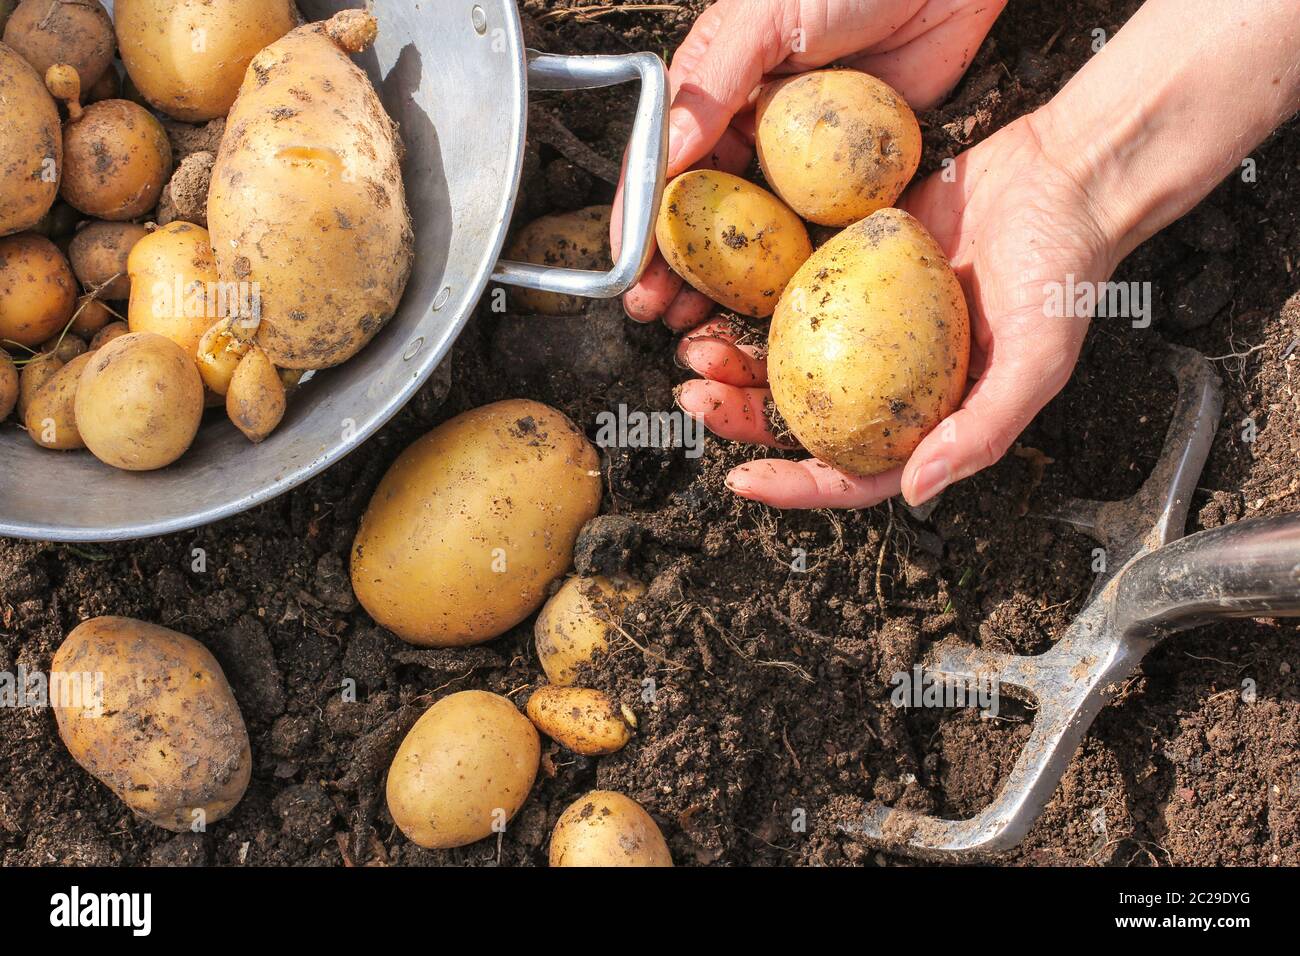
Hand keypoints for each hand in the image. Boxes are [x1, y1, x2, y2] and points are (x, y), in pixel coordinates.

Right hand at [611, 0, 1008, 327]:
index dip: (641, 223)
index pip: (664, 168)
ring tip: (700, 326)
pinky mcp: (854, 182)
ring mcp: (803, 165)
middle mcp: (753, 134)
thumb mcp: (764, 15)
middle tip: (657, 316)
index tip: (627, 272)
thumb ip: (712, 84)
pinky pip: (817, 236)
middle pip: (704, 216)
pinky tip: (774, 313)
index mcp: (717, 95)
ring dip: (725, 287)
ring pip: (755, 238)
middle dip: (677, 270)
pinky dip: (792, 277)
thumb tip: (665, 154)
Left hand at [679, 114, 1117, 507]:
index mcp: (930, 419)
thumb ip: (982, 432)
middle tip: (694, 399)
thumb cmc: (1064, 273)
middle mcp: (891, 381)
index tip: (739, 480)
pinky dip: (751, 303)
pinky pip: (791, 297)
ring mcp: (866, 328)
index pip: (853, 473)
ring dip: (735, 363)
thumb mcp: (1038, 361)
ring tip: (693, 352)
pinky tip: (715, 298)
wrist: (1064, 175)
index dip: (794, 486)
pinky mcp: (851, 272)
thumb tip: (918, 492)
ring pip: (786, 361)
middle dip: (742, 419)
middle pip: (803, 419)